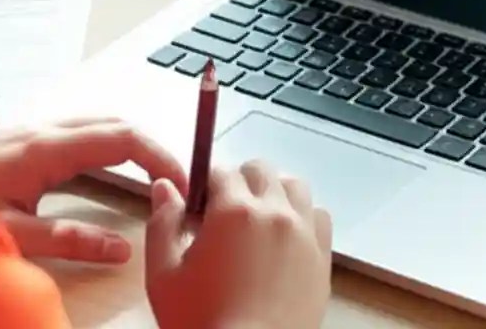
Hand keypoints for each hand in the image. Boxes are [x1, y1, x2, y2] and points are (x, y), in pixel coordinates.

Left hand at [0, 118, 187, 263]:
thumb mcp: (10, 235)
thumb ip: (68, 241)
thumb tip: (121, 248)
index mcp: (45, 148)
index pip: (123, 138)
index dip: (160, 157)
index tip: (182, 183)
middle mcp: (42, 130)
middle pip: (117, 123)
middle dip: (155, 148)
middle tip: (178, 181)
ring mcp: (31, 131)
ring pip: (99, 123)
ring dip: (133, 143)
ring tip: (154, 175)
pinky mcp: (22, 139)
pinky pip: (81, 131)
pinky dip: (109, 144)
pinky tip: (110, 169)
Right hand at [146, 161, 331, 328]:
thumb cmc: (202, 322)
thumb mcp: (163, 275)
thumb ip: (163, 224)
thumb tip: (165, 187)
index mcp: (233, 211)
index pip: (219, 172)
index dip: (203, 187)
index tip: (198, 210)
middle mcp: (274, 212)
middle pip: (260, 170)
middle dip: (239, 183)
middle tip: (224, 216)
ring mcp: (304, 233)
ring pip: (294, 187)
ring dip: (274, 193)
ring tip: (257, 222)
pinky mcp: (322, 257)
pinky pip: (318, 217)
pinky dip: (302, 217)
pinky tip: (284, 240)